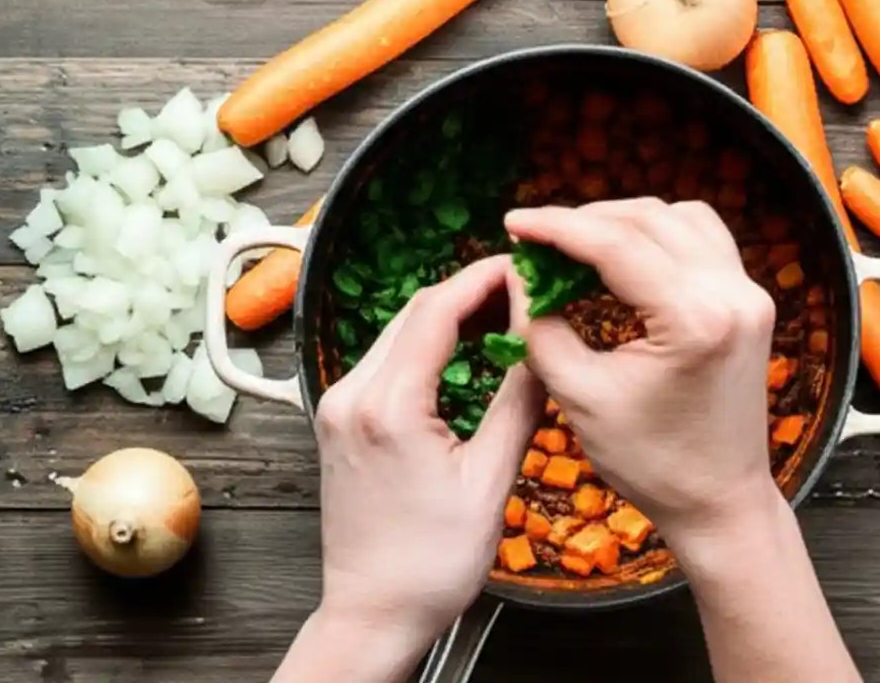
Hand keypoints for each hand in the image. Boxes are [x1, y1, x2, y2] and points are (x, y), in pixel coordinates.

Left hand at [311, 255, 543, 634]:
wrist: (373, 613)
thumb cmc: (430, 563)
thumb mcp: (490, 483)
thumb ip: (517, 404)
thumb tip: (542, 347)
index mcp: (388, 407)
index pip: (436, 311)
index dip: (482, 279)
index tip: (522, 266)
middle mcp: (351, 397)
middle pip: (412, 313)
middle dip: (468, 290)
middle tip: (521, 286)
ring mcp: (337, 407)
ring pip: (396, 334)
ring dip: (447, 316)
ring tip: (501, 312)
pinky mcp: (339, 421)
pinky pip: (384, 362)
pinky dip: (425, 345)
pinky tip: (461, 349)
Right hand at [504, 198, 779, 547]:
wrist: (719, 502)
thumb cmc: (651, 463)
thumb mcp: (580, 397)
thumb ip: (541, 328)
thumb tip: (521, 275)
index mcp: (694, 320)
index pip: (616, 244)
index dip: (557, 226)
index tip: (513, 224)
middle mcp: (732, 295)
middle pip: (650, 219)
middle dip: (587, 220)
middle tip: (538, 238)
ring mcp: (750, 295)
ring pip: (682, 218)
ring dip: (626, 221)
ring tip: (577, 243)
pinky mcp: (752, 302)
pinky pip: (704, 241)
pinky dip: (660, 236)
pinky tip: (623, 257)